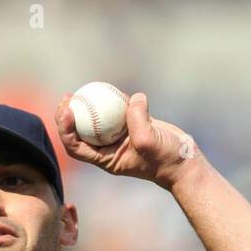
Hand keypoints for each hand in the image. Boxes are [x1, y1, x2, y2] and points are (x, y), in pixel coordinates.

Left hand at [54, 90, 197, 190]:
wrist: (184, 161)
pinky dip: (115, 98)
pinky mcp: (133, 123)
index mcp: (105, 159)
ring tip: (84, 89)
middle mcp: (109, 148)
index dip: (66, 131)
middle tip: (67, 97)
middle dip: (69, 115)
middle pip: (81, 131)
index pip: (76, 147)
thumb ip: (137, 119)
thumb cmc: (165, 158)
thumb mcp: (148, 141)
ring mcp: (120, 135)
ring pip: (99, 118)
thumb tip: (131, 99)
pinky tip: (113, 89)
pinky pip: (119, 108)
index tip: (67, 112)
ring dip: (90, 104)